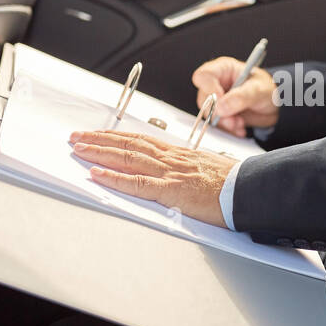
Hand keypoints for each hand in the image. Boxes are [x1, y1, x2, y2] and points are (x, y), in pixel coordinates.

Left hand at [69, 129, 235, 227]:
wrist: (249, 190)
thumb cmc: (232, 184)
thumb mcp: (206, 168)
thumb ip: (186, 168)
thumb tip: (173, 170)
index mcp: (178, 154)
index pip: (140, 139)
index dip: (115, 136)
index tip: (96, 134)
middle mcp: (171, 159)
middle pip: (129, 144)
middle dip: (99, 140)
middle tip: (76, 137)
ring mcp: (170, 173)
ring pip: (128, 158)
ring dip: (100, 152)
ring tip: (79, 149)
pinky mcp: (172, 191)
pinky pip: (138, 183)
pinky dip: (115, 178)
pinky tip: (97, 174)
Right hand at [191, 56, 278, 137]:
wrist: (274, 106)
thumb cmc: (267, 89)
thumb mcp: (258, 90)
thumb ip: (240, 97)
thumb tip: (220, 107)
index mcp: (223, 69)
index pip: (203, 76)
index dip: (208, 89)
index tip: (220, 102)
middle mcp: (216, 83)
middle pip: (203, 98)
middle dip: (218, 112)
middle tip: (234, 119)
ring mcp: (217, 100)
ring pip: (209, 114)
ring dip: (224, 123)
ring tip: (240, 123)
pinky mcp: (220, 114)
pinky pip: (216, 125)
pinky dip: (228, 129)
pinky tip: (240, 128)